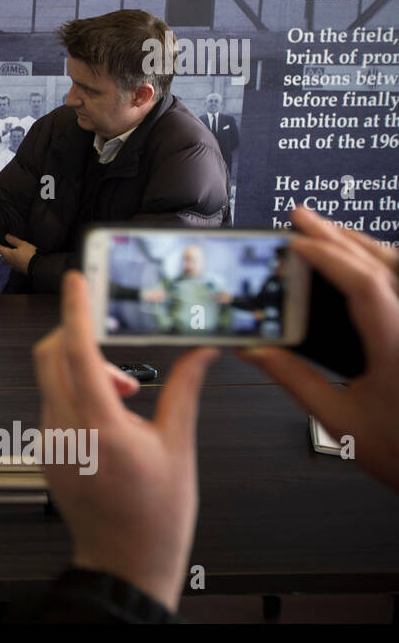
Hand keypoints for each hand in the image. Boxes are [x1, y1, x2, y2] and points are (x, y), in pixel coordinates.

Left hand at [0, 233, 35, 273]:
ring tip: (15, 248)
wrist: (39, 269)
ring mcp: (12, 265)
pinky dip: (14, 257)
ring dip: (9, 253)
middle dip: (1, 248)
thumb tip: (6, 236)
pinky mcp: (18, 268)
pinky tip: (21, 255)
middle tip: (2, 242)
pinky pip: (13, 260)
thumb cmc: (31, 256)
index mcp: (6, 254)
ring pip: (7, 257)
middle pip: (1, 252)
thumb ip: (13, 240)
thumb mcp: (23, 244)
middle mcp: (7, 260)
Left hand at [33, 271, 217, 610]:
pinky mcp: (47, 452)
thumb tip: (201, 352)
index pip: (79, 354)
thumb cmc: (155, 518)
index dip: (77, 312)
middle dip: (79, 338)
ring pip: (51, 380)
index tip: (78, 281)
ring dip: (84, 371)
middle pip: (51, 358)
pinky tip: (112, 416)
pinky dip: (78, 394)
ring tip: (127, 396)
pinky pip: (53, 403)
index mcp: (100, 430)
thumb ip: (184, 391)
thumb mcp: (178, 448)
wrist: (125, 564)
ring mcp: (49, 443)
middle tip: (120, 353)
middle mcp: (65, 432)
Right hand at [238, 206, 398, 493]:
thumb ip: (294, 380)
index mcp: (397, 348)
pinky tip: (366, 263)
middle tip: (301, 219)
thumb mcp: (340, 422)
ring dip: (362, 245)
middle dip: (337, 237)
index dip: (327, 257)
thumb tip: (257, 350)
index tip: (294, 244)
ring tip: (327, 232)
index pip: (364, 285)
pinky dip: (384, 266)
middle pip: (382, 265)